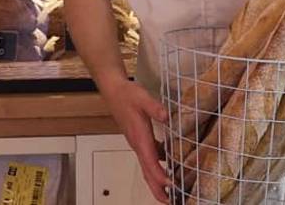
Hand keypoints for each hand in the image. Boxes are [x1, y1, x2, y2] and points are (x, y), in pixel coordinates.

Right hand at [99, 76, 171, 202]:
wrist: (114, 90)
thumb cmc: (127, 94)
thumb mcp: (143, 97)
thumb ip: (155, 107)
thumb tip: (166, 116)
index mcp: (139, 137)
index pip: (150, 161)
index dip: (160, 175)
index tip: (171, 185)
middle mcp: (137, 144)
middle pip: (147, 172)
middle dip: (157, 189)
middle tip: (170, 201)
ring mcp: (137, 144)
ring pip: (147, 168)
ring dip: (157, 182)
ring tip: (170, 193)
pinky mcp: (139, 140)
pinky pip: (149, 158)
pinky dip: (157, 167)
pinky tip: (168, 167)